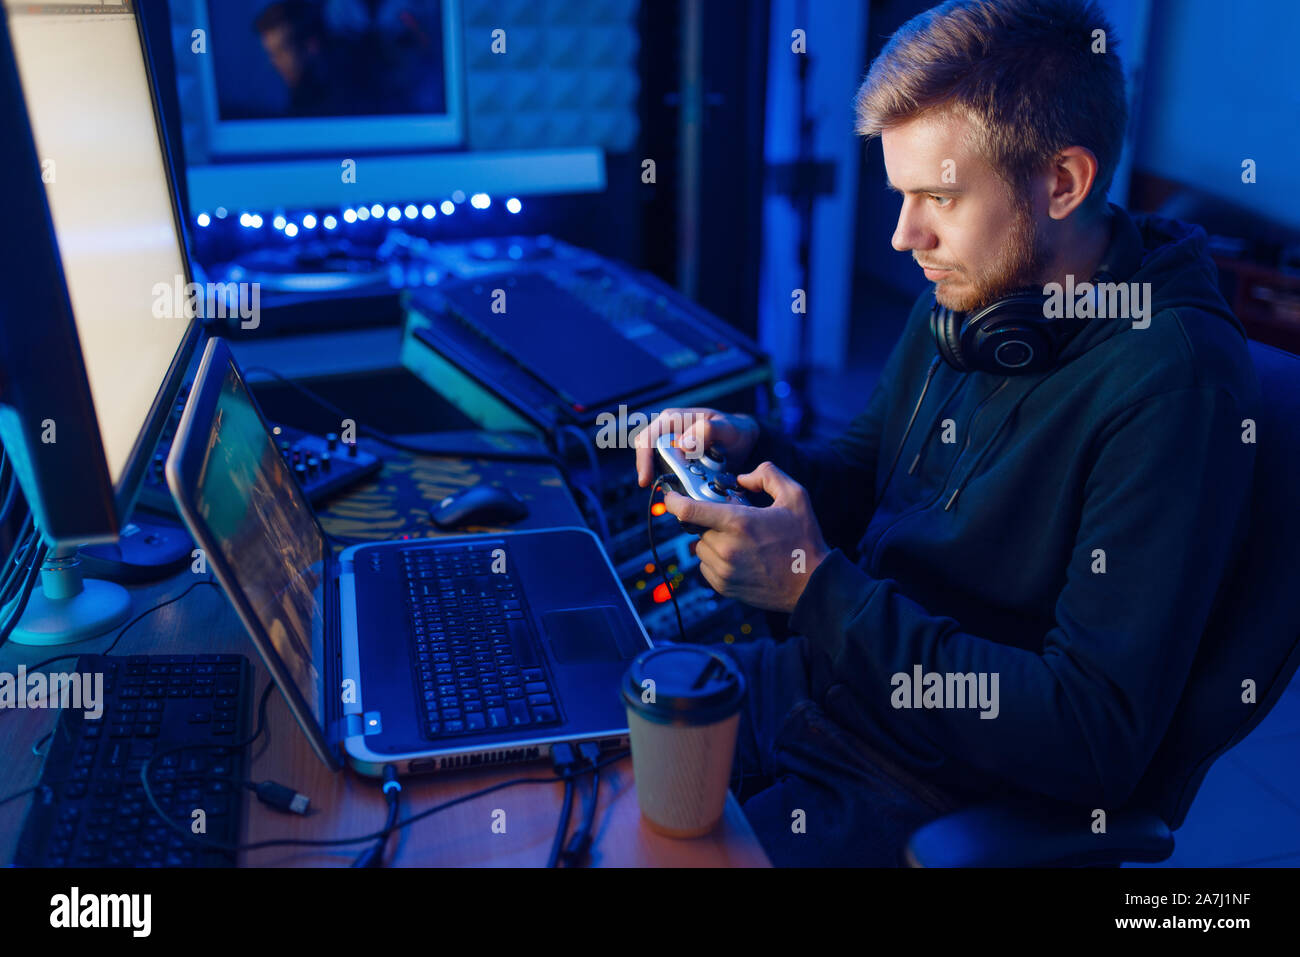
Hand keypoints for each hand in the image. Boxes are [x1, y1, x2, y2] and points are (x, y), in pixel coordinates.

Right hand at [634, 407, 758, 487]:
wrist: (744, 442)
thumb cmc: (734, 430)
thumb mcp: (725, 428)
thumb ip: (706, 431)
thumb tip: (684, 444)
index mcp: (674, 419)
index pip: (648, 438)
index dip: (644, 460)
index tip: (647, 479)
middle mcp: (669, 432)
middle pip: (647, 455)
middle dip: (653, 473)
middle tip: (665, 488)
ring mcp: (672, 447)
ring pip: (656, 466)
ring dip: (666, 479)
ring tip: (681, 488)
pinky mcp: (677, 460)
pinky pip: (668, 473)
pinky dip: (674, 482)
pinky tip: (684, 488)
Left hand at [662, 462, 829, 612]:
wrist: (812, 585)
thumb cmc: (804, 540)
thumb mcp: (795, 496)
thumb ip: (767, 475)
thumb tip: (743, 477)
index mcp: (739, 523)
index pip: (689, 510)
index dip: (674, 500)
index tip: (670, 495)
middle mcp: (726, 548)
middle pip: (696, 527)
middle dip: (708, 519)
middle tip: (731, 519)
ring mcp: (723, 570)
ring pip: (700, 547)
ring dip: (711, 539)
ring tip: (740, 539)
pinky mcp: (723, 586)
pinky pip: (705, 566)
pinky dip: (715, 558)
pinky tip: (739, 556)